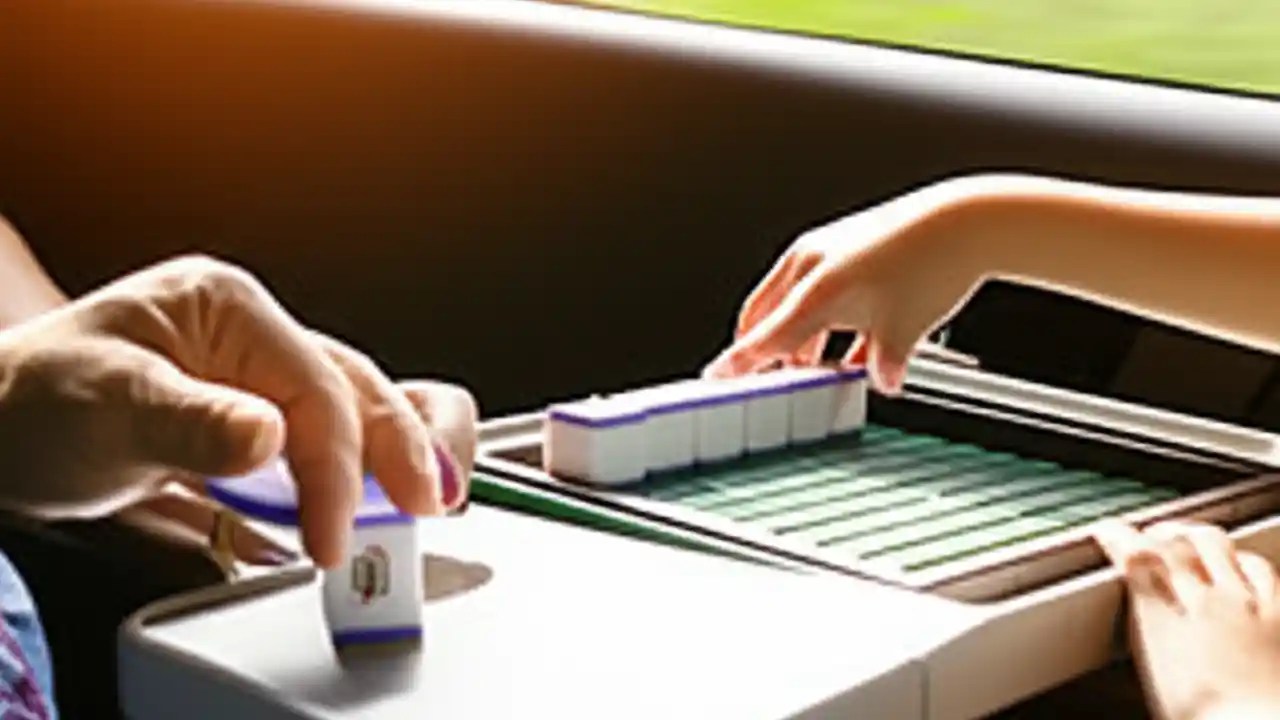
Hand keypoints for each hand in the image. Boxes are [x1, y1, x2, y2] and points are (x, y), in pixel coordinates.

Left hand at [0, 256, 477, 567]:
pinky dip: (371, 467)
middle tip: (425, 510)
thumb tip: (273, 437)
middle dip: (400, 450)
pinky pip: (341, 437)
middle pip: (361, 387)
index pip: (315, 386)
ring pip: (367, 406)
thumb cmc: (37, 401)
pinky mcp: (268, 422)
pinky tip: (387, 496)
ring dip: (403, 450)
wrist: (3, 430)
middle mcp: (260, 337)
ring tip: (432, 497)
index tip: (332, 536)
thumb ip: (191, 422)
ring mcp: (268, 378)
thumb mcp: (104, 406)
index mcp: (230, 307)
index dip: (337, 465)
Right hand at [704, 180, 989, 393]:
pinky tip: (855, 343)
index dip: (738, 363)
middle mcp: (812, 265)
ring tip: (816, 366)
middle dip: (764, 349)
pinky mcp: (849, 247)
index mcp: (813, 290)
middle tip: (769, 377)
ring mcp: (829, 252)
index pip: (763, 337)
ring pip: (795, 304)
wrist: (965, 222)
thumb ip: (883, 365)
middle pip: (766, 316)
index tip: (717, 376)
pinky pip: (823, 291)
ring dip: (799, 337)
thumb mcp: (904, 332)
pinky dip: (828, 319)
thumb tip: (881, 380)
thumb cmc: (932, 264)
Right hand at [1094, 520, 1279, 719]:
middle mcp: (1206, 601)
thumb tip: (1139, 593)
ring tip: (1186, 536)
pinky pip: (1260, 566)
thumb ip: (1147, 621)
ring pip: (1216, 545)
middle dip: (1154, 531)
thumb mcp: (1155, 665)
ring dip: (1194, 534)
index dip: (1116, 536)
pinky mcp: (1279, 611)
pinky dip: (1241, 555)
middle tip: (1143, 532)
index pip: (1134, 558)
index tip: (1106, 530)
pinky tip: (1238, 559)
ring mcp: (1246, 602)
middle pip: (1174, 544)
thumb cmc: (1206, 714)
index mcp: (1166, 619)